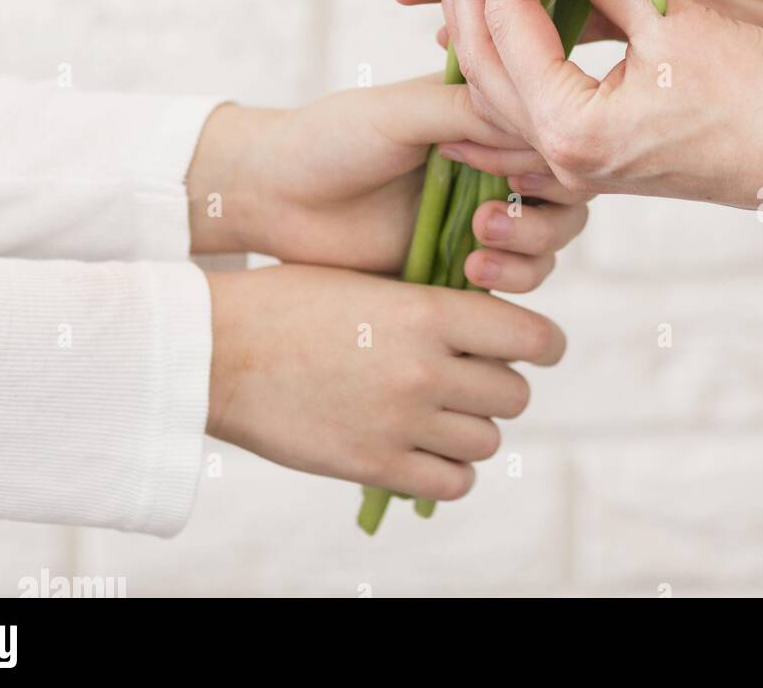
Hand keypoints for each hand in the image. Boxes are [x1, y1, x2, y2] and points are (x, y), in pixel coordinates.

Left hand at [186, 79, 588, 293]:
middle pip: (566, 194)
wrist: (274, 198)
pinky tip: (468, 273)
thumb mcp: (400, 112)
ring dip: (530, 249)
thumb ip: (469, 111)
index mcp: (484, 116)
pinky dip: (510, 279)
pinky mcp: (462, 263)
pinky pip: (516, 279)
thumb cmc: (330, 139)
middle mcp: (494, 164)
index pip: (553, 135)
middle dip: (545, 214)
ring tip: (478, 252)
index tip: (511, 171)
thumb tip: (539, 126)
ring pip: (550, 240)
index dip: (548, 157)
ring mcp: (481, 215)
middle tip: (490, 220)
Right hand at [206, 263, 564, 500]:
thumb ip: (434, 306)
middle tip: (469, 378)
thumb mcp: (373, 281)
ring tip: (439, 413)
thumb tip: (492, 327)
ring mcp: (402, 421)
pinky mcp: (374, 465)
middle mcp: (427, 368)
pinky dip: (449, 469)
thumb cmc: (292, 302)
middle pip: (515, 393)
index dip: (544, 345)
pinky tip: (425, 450)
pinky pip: (452, 481)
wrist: (218, 348)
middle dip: (499, 386)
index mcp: (429, 311)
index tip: (539, 348)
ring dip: (472, 428)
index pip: (532, 337)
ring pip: (488, 440)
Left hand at [434, 0, 762, 205]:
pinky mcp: (593, 162)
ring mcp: (574, 167)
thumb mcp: (675, 23)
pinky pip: (518, 121)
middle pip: (483, 63)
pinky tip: (471, 55)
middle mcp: (561, 156)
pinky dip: (493, 78)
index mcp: (573, 125)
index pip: (509, 23)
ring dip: (472, 30)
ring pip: (493, 95)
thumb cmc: (757, 96)